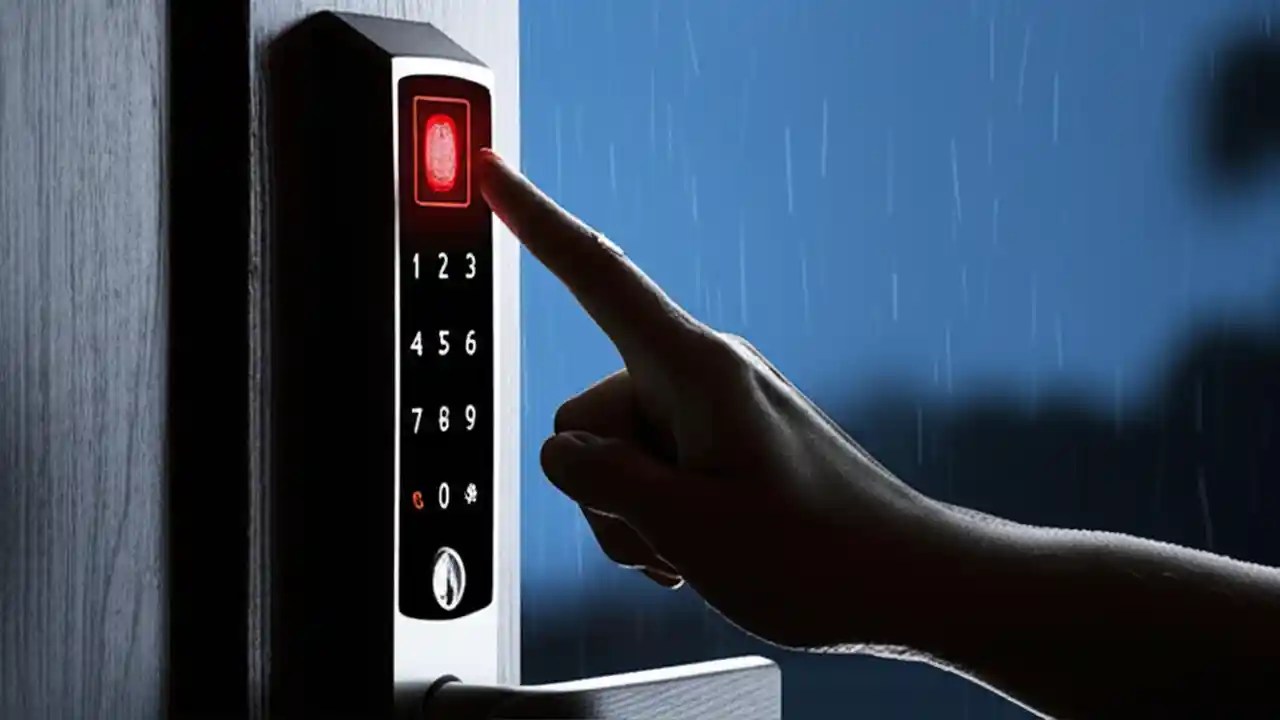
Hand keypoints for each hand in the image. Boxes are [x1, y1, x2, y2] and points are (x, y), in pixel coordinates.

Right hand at [477, 149, 958, 650]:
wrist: (905, 583)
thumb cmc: (820, 555)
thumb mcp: (687, 527)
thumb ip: (601, 480)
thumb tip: (563, 452)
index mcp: (695, 369)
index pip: (597, 275)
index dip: (534, 219)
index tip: (490, 170)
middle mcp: (703, 374)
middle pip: (589, 412)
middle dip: (609, 487)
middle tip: (681, 531)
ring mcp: (717, 409)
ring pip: (616, 454)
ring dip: (638, 512)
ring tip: (703, 545)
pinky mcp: (728, 440)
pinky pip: (653, 470)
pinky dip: (662, 516)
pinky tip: (706, 548)